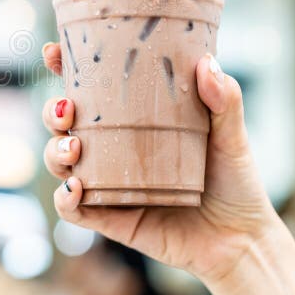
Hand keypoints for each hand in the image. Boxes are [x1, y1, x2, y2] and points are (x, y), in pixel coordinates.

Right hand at [41, 42, 274, 281]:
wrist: (242, 240)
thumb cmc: (234, 183)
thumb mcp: (230, 135)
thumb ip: (224, 100)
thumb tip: (207, 63)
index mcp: (132, 122)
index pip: (89, 90)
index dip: (64, 70)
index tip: (54, 53)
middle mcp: (113, 150)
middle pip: (62, 124)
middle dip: (52, 112)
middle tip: (67, 109)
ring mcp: (108, 184)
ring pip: (60, 162)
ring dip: (55, 151)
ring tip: (75, 147)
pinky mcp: (111, 218)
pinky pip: (73, 210)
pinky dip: (65, 198)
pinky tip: (76, 188)